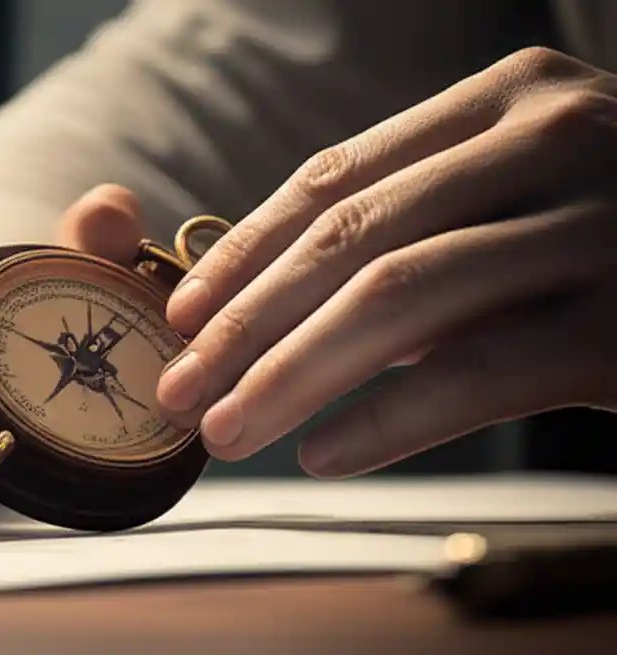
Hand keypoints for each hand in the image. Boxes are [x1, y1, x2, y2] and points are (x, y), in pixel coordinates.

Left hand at [157, 47, 616, 477]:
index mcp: (510, 98)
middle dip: (248, 322)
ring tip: (228, 430)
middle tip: (182, 387)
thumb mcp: (520, 202)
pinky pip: (479, 372)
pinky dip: (388, 418)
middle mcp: (558, 137)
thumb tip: (265, 309)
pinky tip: (326, 454)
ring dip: (293, 375)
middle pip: (352, 236)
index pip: (335, 177)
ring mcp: (603, 222)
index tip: (181, 316)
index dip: (243, 252)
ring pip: (400, 300)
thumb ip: (415, 231)